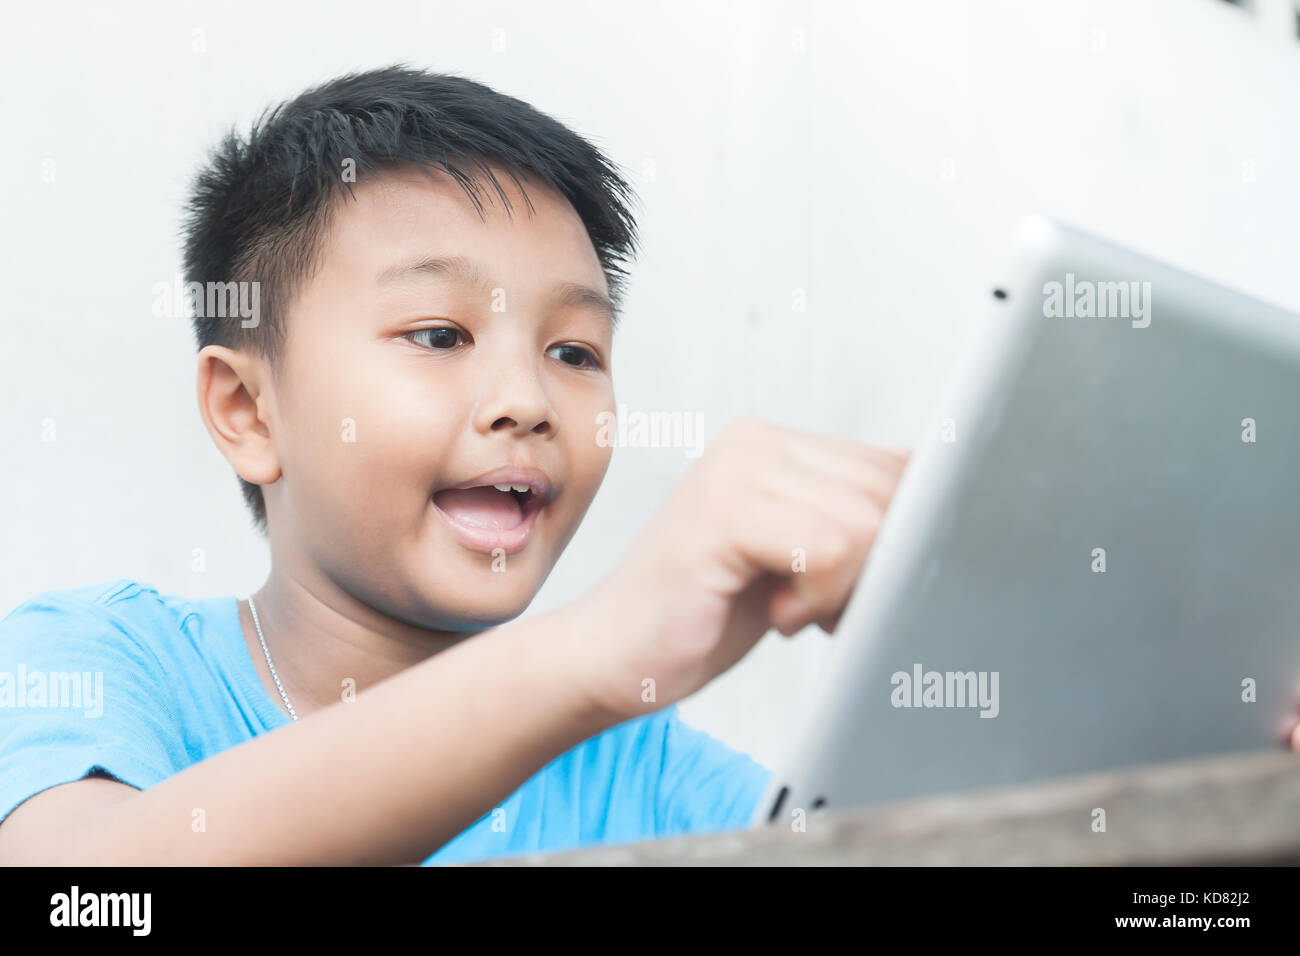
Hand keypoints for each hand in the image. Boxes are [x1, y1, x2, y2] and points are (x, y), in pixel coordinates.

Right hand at [581, 417, 909, 719]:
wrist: (612, 654)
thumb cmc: (704, 612)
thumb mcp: (797, 556)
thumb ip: (851, 518)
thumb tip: (944, 505)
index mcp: (776, 442)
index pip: (899, 469)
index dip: (896, 541)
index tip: (845, 587)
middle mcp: (755, 440)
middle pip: (891, 496)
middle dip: (873, 569)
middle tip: (813, 604)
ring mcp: (736, 469)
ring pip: (867, 523)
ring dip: (842, 589)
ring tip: (788, 605)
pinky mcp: (724, 512)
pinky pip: (831, 548)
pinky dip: (818, 598)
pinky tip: (776, 611)